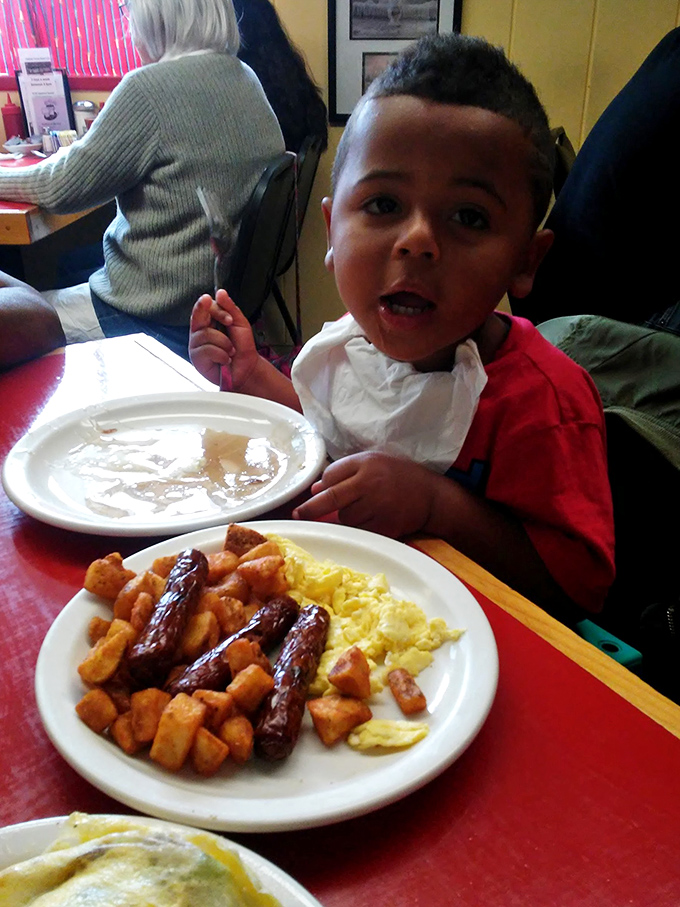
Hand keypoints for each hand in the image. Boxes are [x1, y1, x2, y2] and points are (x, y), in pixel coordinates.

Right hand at [189, 289, 259, 388]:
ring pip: (205, 335)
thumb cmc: (243, 347)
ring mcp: (196, 345)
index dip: (212, 307)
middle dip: (217, 319)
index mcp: (208, 321)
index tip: (226, 314)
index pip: (202, 307)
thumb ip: (230, 307)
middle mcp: (199, 332)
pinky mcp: (197, 359)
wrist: (247, 368)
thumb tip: (220, 292)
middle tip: (230, 324)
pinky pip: (207, 350)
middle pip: (197, 317)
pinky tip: (225, 359)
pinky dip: (221, 355)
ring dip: (224, 343)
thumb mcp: (240, 323)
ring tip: (230, 350)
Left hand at [293, 452, 435, 537]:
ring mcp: (378, 505)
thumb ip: (345, 472)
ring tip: (366, 508)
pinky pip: (360, 530)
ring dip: (346, 516)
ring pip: (345, 517)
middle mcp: (371, 482)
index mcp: (366, 462)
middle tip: (298, 515)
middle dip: (311, 508)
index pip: (331, 475)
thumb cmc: (400, 476)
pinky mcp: (385, 525)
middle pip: (331, 497)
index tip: (316, 493)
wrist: (432, 496)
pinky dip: (359, 527)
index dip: (322, 486)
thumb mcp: (374, 463)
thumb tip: (315, 489)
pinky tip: (372, 519)